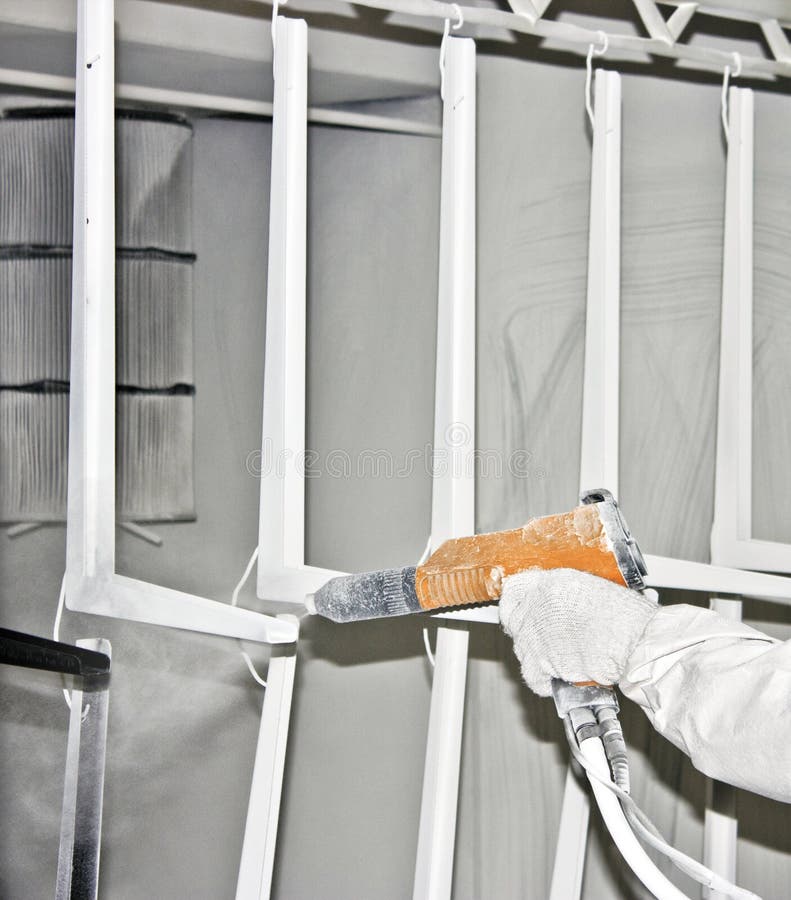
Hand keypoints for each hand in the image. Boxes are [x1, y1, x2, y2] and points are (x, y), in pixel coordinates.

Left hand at [498, 568, 658, 696]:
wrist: (637, 644)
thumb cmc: (630, 619)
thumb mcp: (598, 590)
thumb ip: (572, 595)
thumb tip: (566, 606)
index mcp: (552, 582)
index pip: (515, 589)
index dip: (516, 602)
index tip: (521, 610)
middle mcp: (537, 605)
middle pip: (513, 619)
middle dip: (526, 630)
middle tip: (544, 638)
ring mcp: (534, 635)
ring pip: (522, 649)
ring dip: (538, 656)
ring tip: (563, 658)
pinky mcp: (538, 663)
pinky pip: (532, 676)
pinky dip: (545, 681)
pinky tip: (563, 677)